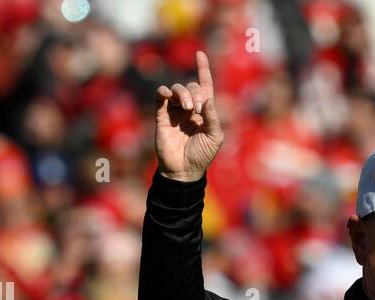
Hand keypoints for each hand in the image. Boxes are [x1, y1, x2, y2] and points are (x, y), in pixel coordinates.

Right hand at [155, 51, 223, 182]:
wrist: (184, 170)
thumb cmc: (202, 155)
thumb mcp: (214, 137)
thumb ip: (213, 117)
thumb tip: (206, 99)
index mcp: (205, 111)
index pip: (205, 86)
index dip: (203, 70)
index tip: (200, 54)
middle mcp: (189, 108)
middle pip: (191, 87)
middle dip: (194, 93)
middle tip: (195, 110)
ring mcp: (175, 111)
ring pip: (176, 89)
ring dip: (183, 94)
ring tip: (187, 109)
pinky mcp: (161, 116)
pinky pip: (160, 97)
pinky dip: (163, 92)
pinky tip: (167, 95)